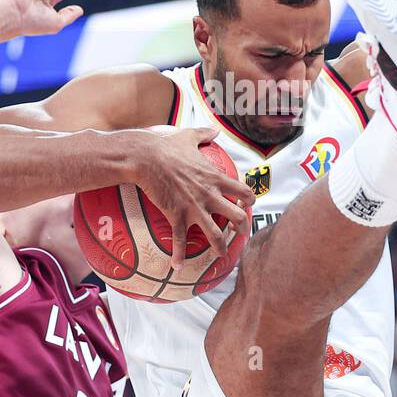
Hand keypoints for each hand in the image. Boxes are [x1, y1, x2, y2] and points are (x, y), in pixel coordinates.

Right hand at [132, 127, 254, 269]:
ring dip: (220, 248)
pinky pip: (180, 241)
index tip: (248, 206)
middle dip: (242, 228)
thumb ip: (205, 133)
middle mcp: (210, 195)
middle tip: (240, 234)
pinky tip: (177, 267)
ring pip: (216, 235)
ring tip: (219, 256)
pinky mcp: (176, 216)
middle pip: (237, 217)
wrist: (146, 158)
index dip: (250, 201)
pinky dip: (179, 256)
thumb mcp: (189, 136)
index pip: (243, 191)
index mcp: (215, 177)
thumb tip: (214, 130)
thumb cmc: (167, 146)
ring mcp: (194, 207)